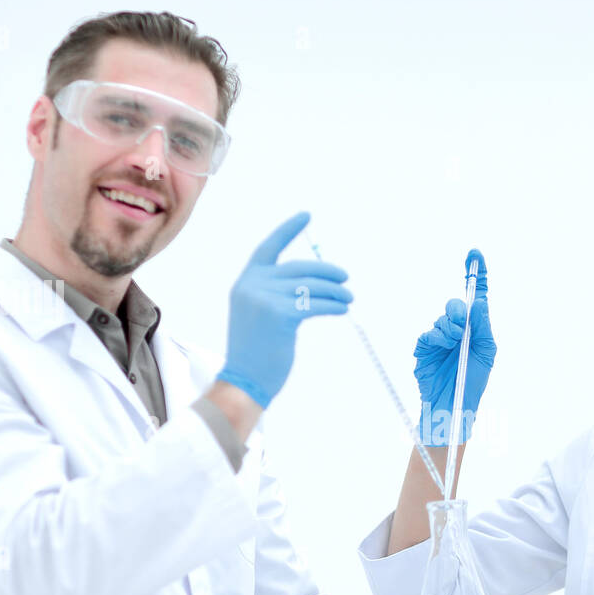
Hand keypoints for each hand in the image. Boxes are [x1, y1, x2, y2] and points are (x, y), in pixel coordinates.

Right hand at [217, 211, 352, 407]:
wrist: (244, 380)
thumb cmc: (256, 351)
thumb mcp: (258, 313)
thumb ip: (275, 292)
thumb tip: (314, 282)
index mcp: (245, 282)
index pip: (269, 247)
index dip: (288, 230)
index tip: (307, 214)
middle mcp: (252, 285)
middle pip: (299, 268)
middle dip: (327, 273)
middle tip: (346, 279)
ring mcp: (265, 298)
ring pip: (311, 286)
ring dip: (335, 291)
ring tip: (348, 298)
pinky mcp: (280, 314)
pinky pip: (315, 303)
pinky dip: (333, 305)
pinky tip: (343, 309)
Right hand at [413, 248, 495, 446]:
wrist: (453, 404)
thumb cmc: (473, 381)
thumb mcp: (486, 352)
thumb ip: (482, 325)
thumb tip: (477, 301)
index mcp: (476, 327)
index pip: (476, 294)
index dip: (476, 272)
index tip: (475, 253)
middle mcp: (457, 329)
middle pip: (455, 304)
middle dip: (459, 310)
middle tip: (463, 325)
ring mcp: (439, 337)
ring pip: (443, 318)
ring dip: (451, 328)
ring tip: (456, 342)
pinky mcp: (424, 347)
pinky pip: (429, 333)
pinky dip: (438, 336)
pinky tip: (444, 346)